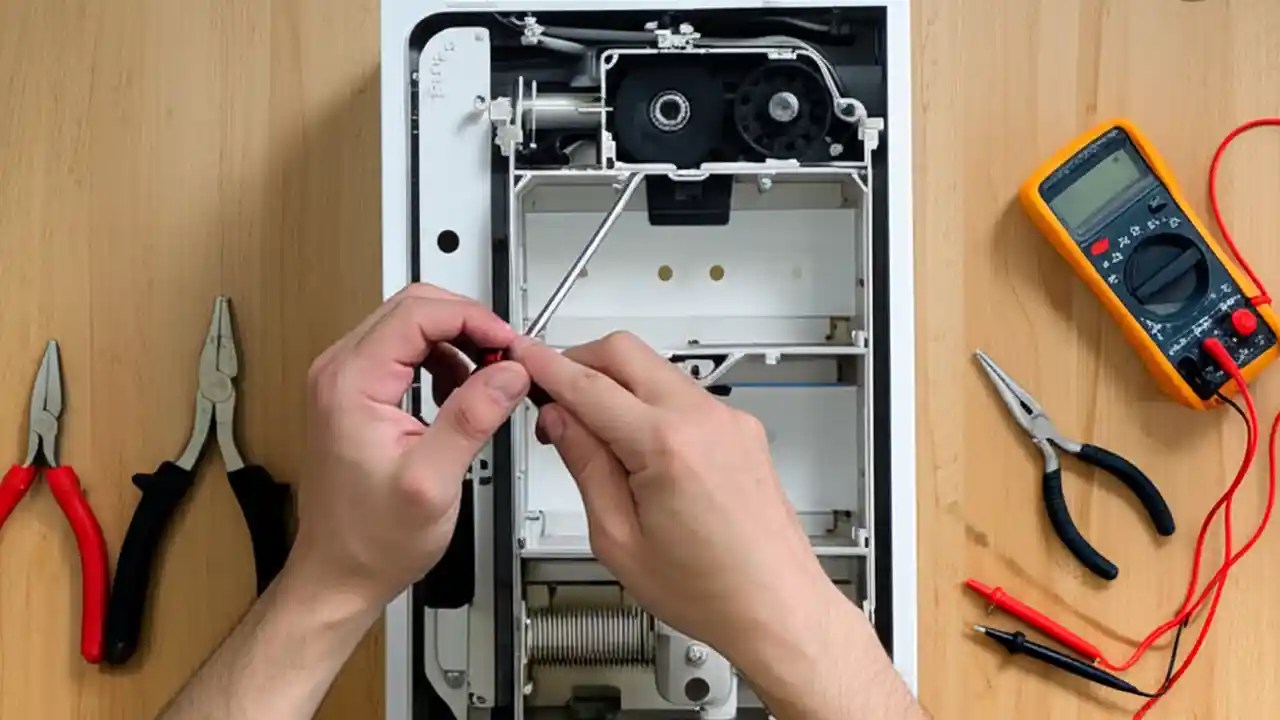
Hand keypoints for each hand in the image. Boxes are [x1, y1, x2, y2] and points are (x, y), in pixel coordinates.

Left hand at [292, 283, 529, 608]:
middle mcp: (340, 373)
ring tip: (487, 380)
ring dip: (456, 342)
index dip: (472, 319)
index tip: (507, 343)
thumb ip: (472, 420)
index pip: (417, 314)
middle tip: (505, 356)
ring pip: (410, 326)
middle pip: (412, 308)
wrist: (339, 572)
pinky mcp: (356, 394)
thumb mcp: (432, 483)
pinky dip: (440, 361)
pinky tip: (458, 395)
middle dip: (467, 324)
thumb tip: (509, 373)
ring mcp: (344, 381)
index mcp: (351, 384)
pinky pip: (404, 352)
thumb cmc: (370, 539)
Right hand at [511, 332, 842, 675]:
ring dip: (615, 382)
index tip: (522, 357)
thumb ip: (584, 466)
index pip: (588, 384)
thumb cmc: (710, 590)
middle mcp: (703, 420)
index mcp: (667, 446)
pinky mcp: (742, 429)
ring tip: (591, 431)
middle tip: (550, 394)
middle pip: (625, 351)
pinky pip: (683, 393)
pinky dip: (649, 401)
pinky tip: (634, 442)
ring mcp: (728, 420)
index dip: (545, 365)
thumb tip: (559, 420)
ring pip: (655, 367)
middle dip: (579, 361)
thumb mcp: (618, 538)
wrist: (777, 606)